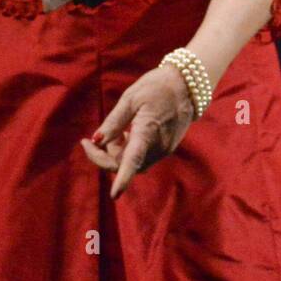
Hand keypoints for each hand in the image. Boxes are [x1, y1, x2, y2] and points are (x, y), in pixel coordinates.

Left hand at [80, 64, 195, 198]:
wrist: (188, 85)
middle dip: (106, 155)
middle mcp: (158, 146)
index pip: (133, 161)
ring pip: (134, 162)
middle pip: (126, 164)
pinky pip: (143, 157)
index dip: (123, 179)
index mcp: (148, 131)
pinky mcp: (167, 148)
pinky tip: (129, 132)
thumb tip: (96, 140)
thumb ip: (113, 122)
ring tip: (118, 130)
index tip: (114, 195)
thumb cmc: (157, 87)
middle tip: (92, 138)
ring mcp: (164, 149)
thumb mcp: (131, 98)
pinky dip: (129, 150)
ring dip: (118, 152)